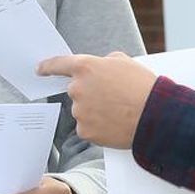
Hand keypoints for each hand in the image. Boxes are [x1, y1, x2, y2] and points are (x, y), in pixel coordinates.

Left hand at [37, 52, 156, 148]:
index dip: (48, 66)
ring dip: (95, 111)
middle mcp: (77, 89)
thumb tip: (99, 69)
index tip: (39, 69)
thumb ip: (104, 62)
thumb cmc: (143, 87)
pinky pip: (87, 128)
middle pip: (76, 91)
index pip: (59, 64)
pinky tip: (114, 124)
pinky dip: (98, 127)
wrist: (154, 116)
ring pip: (82, 111)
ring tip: (118, 111)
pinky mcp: (85, 131)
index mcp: (85, 67)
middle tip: (112, 97)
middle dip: (90, 93)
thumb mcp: (125, 62)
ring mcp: (80, 112)